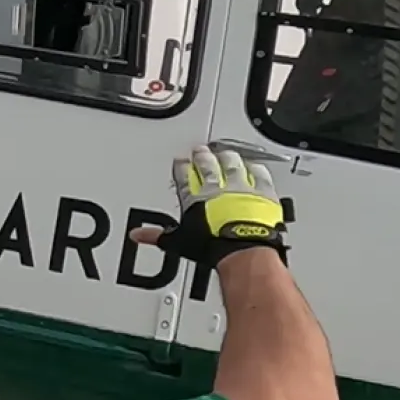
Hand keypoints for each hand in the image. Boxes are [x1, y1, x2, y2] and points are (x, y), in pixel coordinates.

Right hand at [130, 147, 289, 266]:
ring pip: (233, 165)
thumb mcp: (179, 243)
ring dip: (228, 157)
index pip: (184, 178)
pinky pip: (260, 175)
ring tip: (225, 151)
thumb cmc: (212, 248)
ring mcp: (240, 189)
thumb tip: (137, 235)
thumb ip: (158, 236)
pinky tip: (256, 165)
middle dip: (203, 156)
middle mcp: (217, 189)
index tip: (180, 160)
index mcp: (195, 199)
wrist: (243, 249)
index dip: (181, 167)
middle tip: (200, 150)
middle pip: (208, 166)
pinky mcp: (262, 194)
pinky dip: (257, 169)